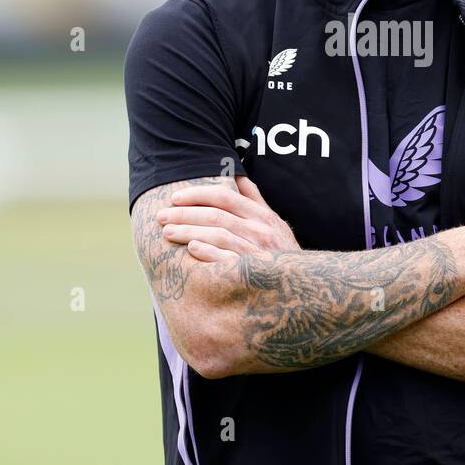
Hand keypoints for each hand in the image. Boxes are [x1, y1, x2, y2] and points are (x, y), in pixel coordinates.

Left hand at [160, 175, 301, 262]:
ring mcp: (256, 253)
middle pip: (215, 215)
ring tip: (167, 233)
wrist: (304, 288)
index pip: (225, 197)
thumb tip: (238, 177)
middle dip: (184, 214)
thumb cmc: (283, 255)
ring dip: (189, 231)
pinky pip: (227, 261)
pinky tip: (191, 249)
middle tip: (161, 216)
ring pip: (217, 235)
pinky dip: (209, 253)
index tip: (175, 198)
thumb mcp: (274, 224)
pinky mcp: (253, 275)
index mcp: (262, 217)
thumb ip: (255, 200)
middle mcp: (260, 232)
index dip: (197, 194)